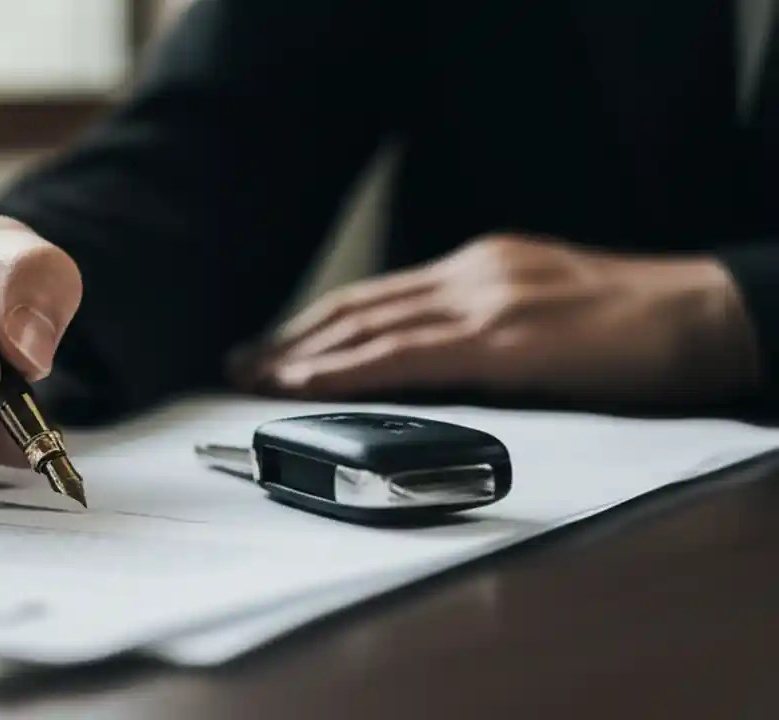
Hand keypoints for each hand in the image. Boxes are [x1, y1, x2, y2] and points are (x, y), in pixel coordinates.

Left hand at [233, 234, 758, 407]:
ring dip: (304, 355)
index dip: (317, 324)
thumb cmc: (632, 325)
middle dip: (293, 338)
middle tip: (240, 364)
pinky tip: (311, 381)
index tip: (273, 347)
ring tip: (256, 378)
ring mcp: (486, 301)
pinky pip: (409, 355)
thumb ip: (480, 337)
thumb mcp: (539, 315)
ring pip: (371, 327)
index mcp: (478, 271)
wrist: (710, 314)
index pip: (377, 298)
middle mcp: (471, 276)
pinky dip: (350, 368)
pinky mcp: (506, 338)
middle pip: (359, 307)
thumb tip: (424, 375)